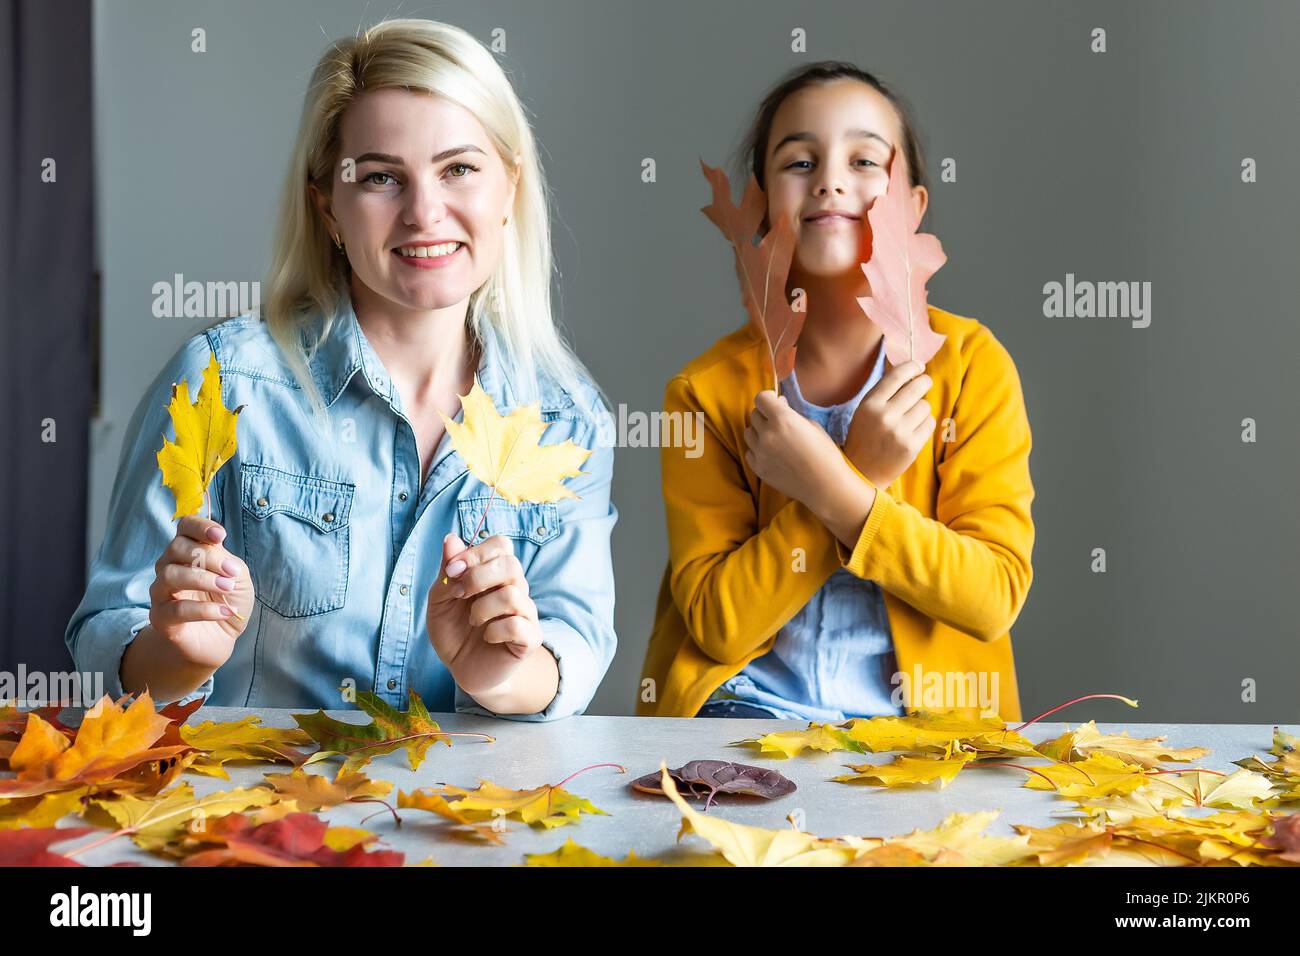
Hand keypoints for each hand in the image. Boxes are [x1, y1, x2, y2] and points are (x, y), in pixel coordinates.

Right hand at [145, 515, 253, 671]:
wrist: (221, 637)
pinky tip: (224, 611)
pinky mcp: (161, 618)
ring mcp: (162, 592)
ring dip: (204, 580)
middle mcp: (170, 567)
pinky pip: (176, 609)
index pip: (184, 527)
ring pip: (170, 575)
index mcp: (189, 552)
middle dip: (208, 557)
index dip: (199, 526)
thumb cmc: (227, 600)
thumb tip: (216, 549)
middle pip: (176, 548)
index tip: (220, 535)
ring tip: (226, 589)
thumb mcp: (237, 577)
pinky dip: (204, 609)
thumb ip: (226, 560)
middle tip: (231, 572)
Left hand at [426, 532, 543, 700]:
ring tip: (472, 620)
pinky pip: (517, 625)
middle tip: (459, 595)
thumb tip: (451, 538)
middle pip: (511, 564)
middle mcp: (515, 588)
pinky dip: (495, 631)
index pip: (501, 544)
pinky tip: (488, 638)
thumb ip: (447, 570)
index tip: (452, 571)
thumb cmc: (454, 631)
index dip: (476, 553)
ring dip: (482, 608)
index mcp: (495, 574)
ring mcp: (525, 613)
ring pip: (512, 595)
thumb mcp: (440, 599)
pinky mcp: (529, 638)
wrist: (463, 669)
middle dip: (478, 577)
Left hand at [743, 389, 849, 507]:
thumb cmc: (825, 454)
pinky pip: (750, 452)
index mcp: (783, 419)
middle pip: (754, 415)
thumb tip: (780, 406)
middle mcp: (767, 434)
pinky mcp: (758, 469)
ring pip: (749, 433)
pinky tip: (771, 453)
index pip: (761, 398)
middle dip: (765, 414)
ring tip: (774, 437)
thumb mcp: (813, 426)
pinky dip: (758, 450)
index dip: (768, 398)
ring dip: (759, 431)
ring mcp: (760, 453)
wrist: (825, 486)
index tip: (775, 402)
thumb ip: (792, 415)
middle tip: (778, 421)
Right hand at [844, 360, 935, 488]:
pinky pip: (930, 423)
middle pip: (917, 386)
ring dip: (921, 409)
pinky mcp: (912, 446)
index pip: (897, 376)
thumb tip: (910, 370)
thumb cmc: (864, 438)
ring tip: (910, 418)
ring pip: (925, 405)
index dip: (912, 367)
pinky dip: (924, 424)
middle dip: (924, 382)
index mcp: (870, 405)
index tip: (919, 366)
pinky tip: (913, 430)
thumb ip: (884, 393)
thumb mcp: (864, 411)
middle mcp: (885, 416)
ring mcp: (899, 432)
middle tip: (924, 383)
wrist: (861, 473)